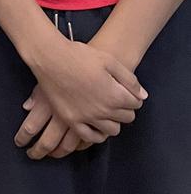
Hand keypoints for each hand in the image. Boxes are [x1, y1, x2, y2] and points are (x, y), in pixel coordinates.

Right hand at [15, 37, 145, 159]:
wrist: (51, 58)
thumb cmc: (80, 56)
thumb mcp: (109, 61)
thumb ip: (129, 80)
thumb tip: (142, 96)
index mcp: (115, 95)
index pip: (135, 104)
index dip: (133, 96)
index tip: (127, 92)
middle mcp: (103, 111)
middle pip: (126, 118)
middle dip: (125, 109)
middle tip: (116, 99)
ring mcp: (87, 118)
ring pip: (111, 130)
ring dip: (113, 121)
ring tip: (107, 111)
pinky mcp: (71, 120)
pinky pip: (89, 137)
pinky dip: (97, 134)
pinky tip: (97, 127)